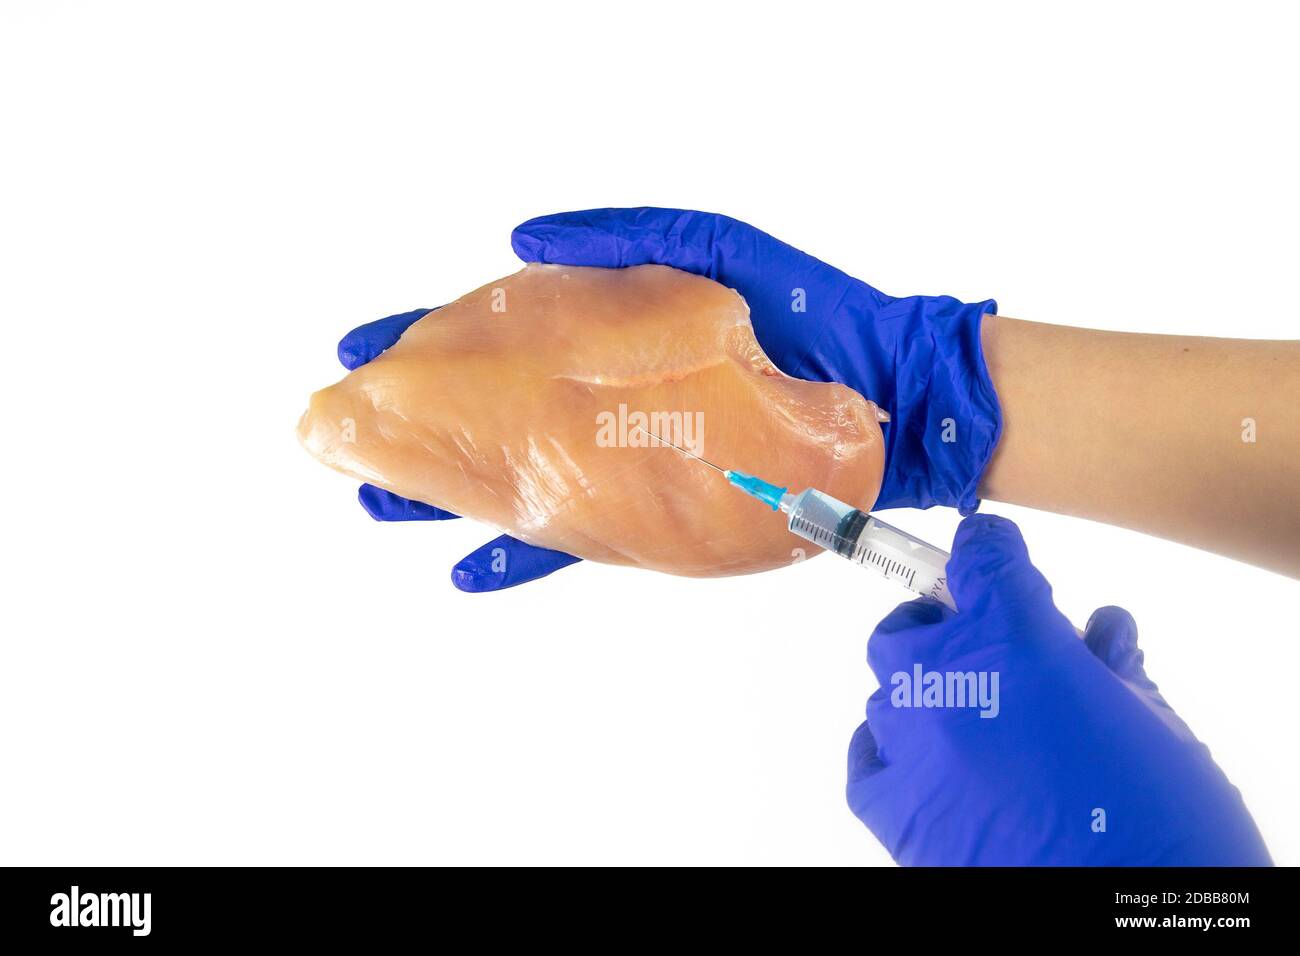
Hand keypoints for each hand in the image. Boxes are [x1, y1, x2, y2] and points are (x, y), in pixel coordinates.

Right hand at [338, 207, 998, 590]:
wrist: (885, 392)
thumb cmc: (811, 311)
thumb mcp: (714, 247)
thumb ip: (623, 236)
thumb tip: (520, 236)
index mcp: (609, 333)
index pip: (499, 336)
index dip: (429, 339)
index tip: (364, 342)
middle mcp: (607, 398)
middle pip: (492, 411)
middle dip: (416, 419)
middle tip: (348, 427)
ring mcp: (625, 456)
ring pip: (518, 478)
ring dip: (447, 492)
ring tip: (381, 500)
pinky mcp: (656, 507)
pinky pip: (577, 540)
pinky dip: (524, 556)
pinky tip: (471, 567)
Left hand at [847, 514, 1270, 865]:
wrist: (1138, 921)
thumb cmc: (1163, 819)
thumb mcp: (1153, 723)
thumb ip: (1111, 665)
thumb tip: (1100, 630)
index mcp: (1021, 644)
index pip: (983, 561)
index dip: (990, 550)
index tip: (993, 550)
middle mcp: (950, 683)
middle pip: (912, 628)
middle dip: (946, 629)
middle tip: (991, 654)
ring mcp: (913, 749)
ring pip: (889, 691)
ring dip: (927, 694)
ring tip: (976, 725)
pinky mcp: (896, 815)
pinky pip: (867, 762)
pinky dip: (888, 752)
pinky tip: (923, 760)